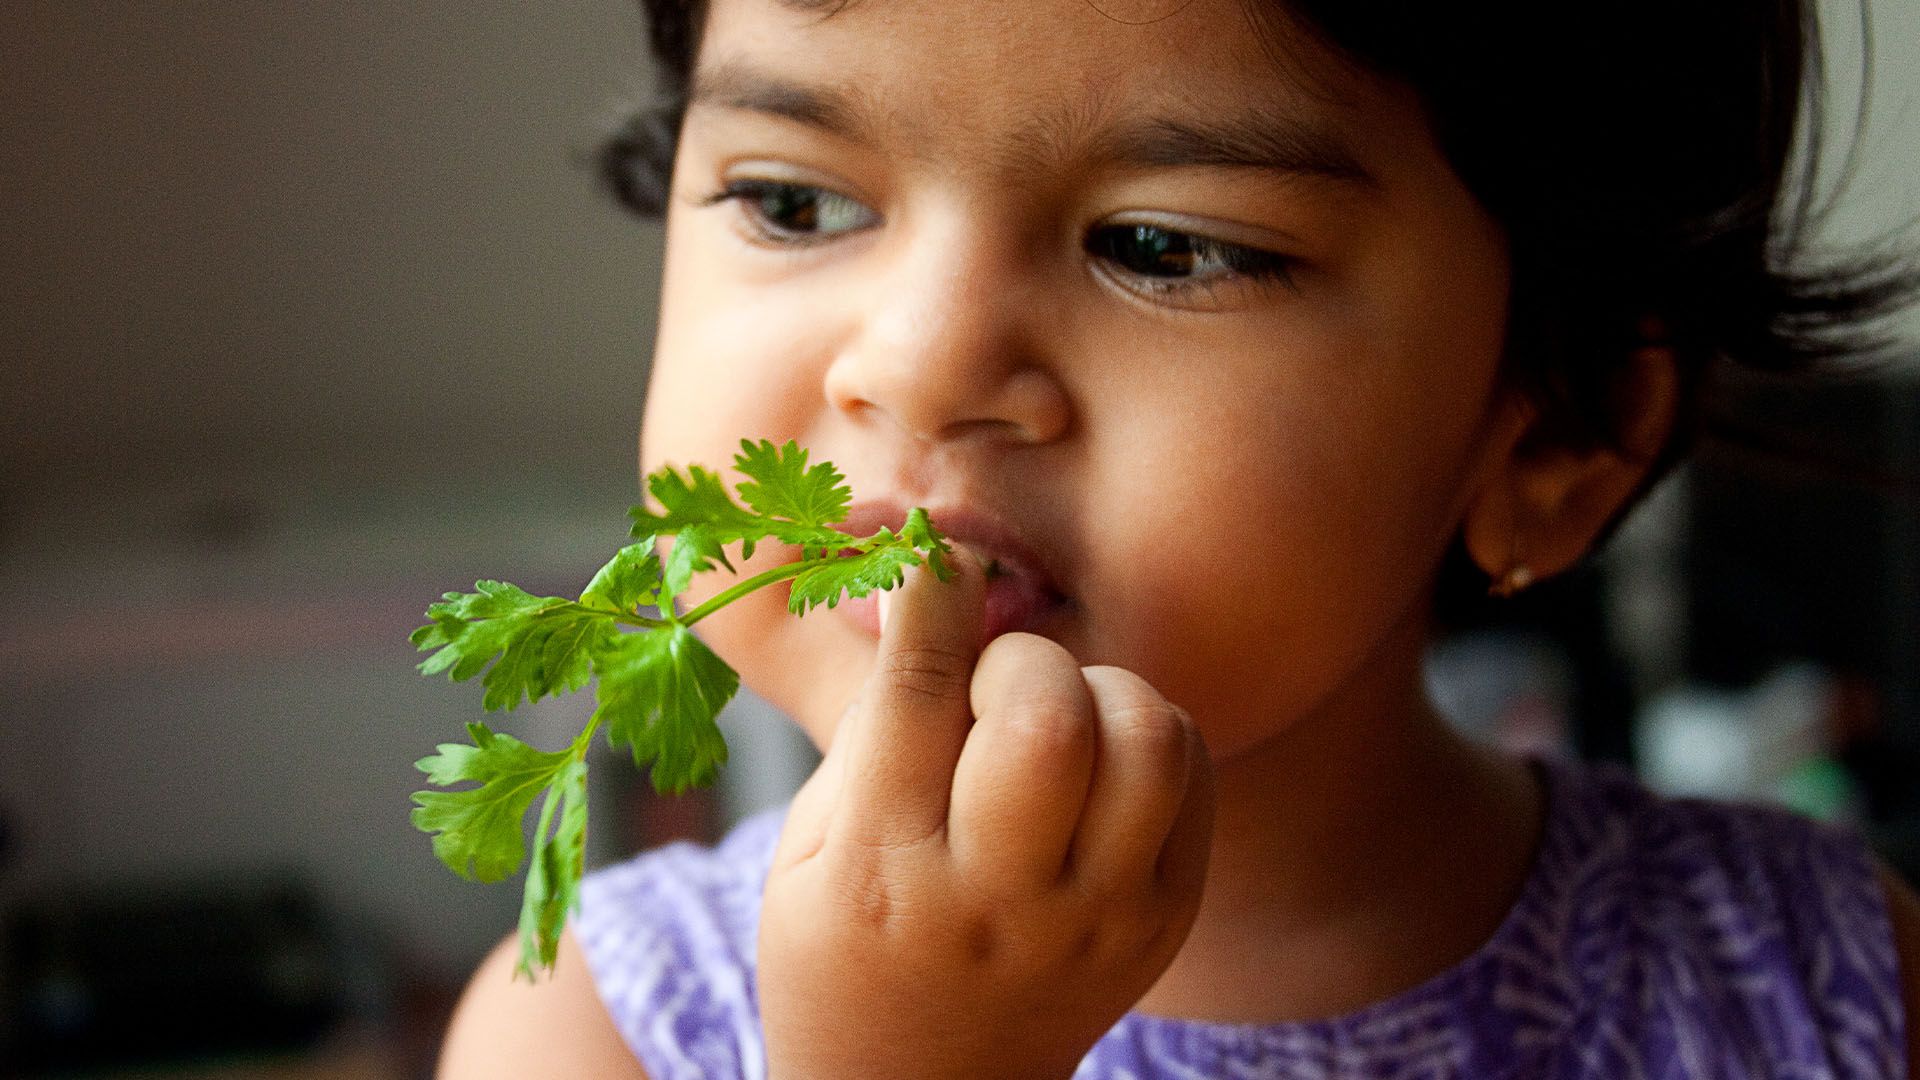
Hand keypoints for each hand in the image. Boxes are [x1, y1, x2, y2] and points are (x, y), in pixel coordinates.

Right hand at [758, 553, 1214, 1079]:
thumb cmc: (841, 948)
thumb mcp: (805, 847)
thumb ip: (873, 729)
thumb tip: (932, 591)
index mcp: (881, 873)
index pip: (920, 693)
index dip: (931, 590)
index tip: (932, 556)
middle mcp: (997, 900)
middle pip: (1050, 716)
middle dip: (1019, 659)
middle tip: (992, 689)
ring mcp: (1097, 918)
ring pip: (1146, 736)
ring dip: (1099, 692)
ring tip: (1057, 723)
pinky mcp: (1163, 922)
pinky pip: (1190, 774)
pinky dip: (1147, 736)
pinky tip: (1098, 763)